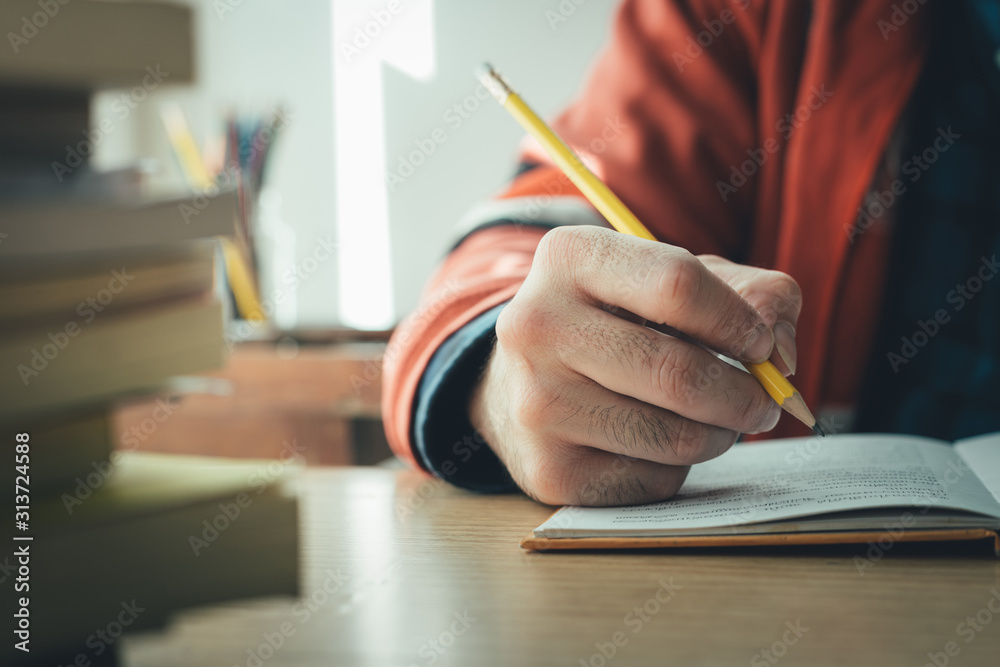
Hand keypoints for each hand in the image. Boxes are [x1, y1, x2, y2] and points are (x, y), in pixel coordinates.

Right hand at [468, 225, 801, 505]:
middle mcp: (537, 325)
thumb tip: (781, 354)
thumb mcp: (673, 279)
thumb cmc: (617, 321)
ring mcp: (535, 402)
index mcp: (569, 257)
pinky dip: (677, 468)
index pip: (677, 285)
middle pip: (678, 372)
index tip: (762, 345)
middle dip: (744, 395)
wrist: (523, 381)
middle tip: (763, 402)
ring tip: (716, 421)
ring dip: (718, 435)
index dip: (739, 321)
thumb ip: (749, 293)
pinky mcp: (548, 468)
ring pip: (673, 436)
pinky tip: (657, 443)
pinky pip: (652, 480)